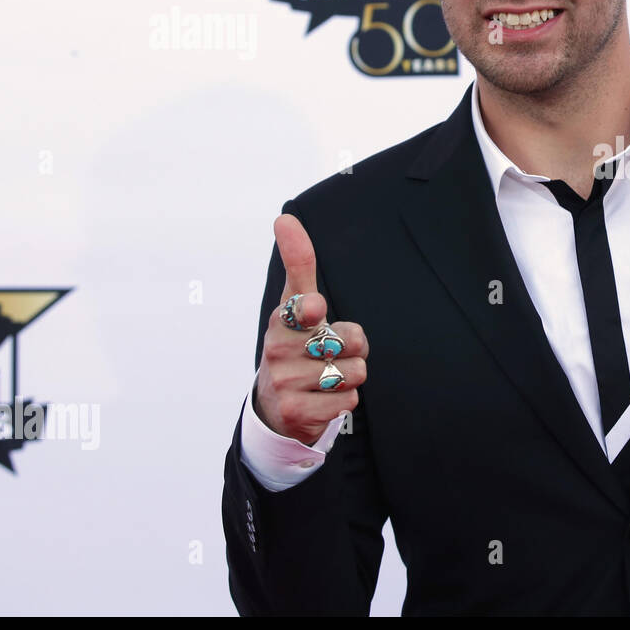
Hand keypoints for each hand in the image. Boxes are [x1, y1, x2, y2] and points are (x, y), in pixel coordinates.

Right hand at [253, 213, 367, 445]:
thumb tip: (284, 218)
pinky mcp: (296, 412)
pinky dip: (344, 400)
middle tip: (330, 352)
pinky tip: (322, 398)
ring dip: (350, 375)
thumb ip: (298, 264)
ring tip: (325, 376)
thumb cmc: (294, 347)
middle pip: (350, 340)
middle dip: (354, 347)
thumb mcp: (295, 306)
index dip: (313, 311)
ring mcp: (284, 383)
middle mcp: (277, 350)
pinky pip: (348, 400)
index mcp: (282, 321)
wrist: (275, 407)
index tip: (317, 309)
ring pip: (354, 371)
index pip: (299, 309)